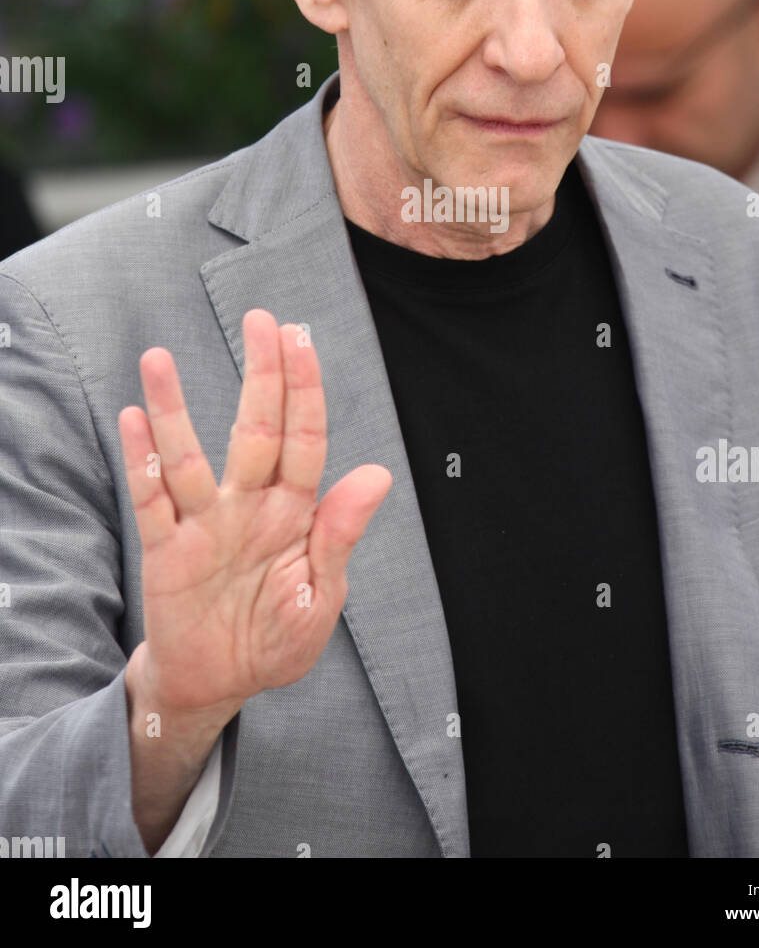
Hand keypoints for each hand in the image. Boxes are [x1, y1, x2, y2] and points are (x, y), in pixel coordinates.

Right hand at [118, 309, 390, 718]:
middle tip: (260, 319)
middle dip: (262, 376)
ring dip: (174, 409)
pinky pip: (152, 500)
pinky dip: (142, 462)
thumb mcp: (319, 598)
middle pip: (257, 430)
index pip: (304, 439)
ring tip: (157, 360)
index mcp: (294, 512)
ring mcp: (204, 523)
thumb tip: (378, 474)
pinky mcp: (165, 551)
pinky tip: (134, 420)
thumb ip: (340, 536)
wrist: (219, 685)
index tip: (300, 338)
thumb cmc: (276, 638)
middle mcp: (248, 505)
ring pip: (189, 456)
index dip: (304, 389)